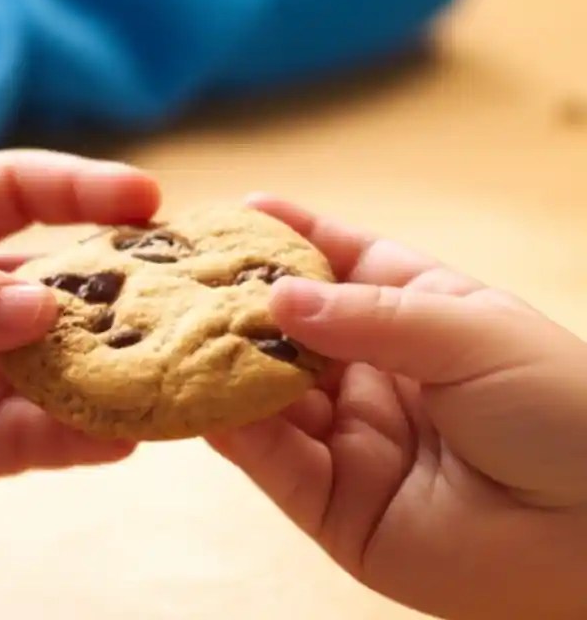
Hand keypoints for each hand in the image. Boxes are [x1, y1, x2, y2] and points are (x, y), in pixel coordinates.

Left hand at [0, 150, 158, 528]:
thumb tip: (46, 308)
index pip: (16, 191)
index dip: (81, 189)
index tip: (147, 202)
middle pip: (57, 282)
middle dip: (120, 288)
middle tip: (186, 298)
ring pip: (60, 366)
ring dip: (113, 369)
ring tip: (171, 376)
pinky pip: (37, 434)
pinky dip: (80, 435)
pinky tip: (120, 435)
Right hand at [208, 197, 586, 619]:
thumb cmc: (566, 414)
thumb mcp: (473, 336)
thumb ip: (369, 317)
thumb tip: (278, 297)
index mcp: (421, 321)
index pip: (344, 264)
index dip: (292, 238)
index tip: (237, 211)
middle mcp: (376, 376)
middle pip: (290, 331)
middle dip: (236, 303)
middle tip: (176, 275)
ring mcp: (352, 442)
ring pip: (267, 395)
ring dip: (221, 365)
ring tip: (171, 332)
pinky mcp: (332, 507)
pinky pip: (270, 461)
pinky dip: (232, 429)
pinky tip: (200, 397)